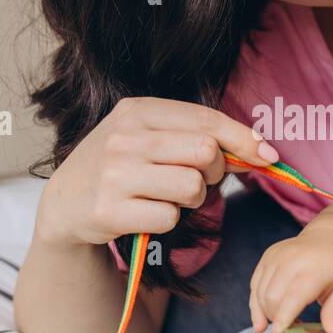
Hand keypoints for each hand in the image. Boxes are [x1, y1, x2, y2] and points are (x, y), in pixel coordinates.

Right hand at [33, 96, 278, 247]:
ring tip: (168, 197)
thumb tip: (261, 150)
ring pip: (191, 187)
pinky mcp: (109, 209)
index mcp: (137, 110)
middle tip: (199, 180)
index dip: (243, 138)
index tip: (268, 155)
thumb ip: (196, 137)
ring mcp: (115, 173)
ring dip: (192, 200)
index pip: (205, 119)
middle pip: (205, 152)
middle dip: (215, 172)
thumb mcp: (148, 138)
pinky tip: (146, 214)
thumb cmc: (119, 167)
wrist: (64, 204)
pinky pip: (169, 218)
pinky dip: (168, 221)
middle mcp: (124, 137)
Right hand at [249, 227, 332, 332]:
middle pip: (272, 297)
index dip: (284, 316)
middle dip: (277, 318)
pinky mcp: (267, 256)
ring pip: (260, 293)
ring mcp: (276, 255)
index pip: (294, 295)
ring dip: (268, 312)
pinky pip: (255, 285)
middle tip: (295, 326)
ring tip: (288, 318)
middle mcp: (291, 258)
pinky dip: (258, 303)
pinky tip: (267, 315)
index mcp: (314, 267)